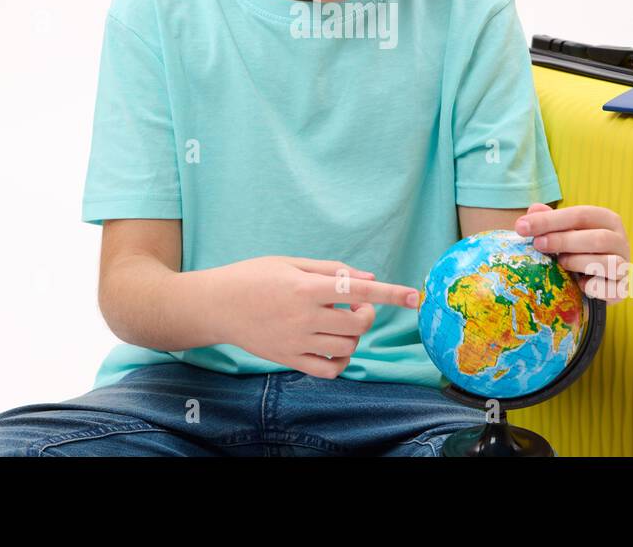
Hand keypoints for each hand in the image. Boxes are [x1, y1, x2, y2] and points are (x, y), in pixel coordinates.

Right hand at [212, 255, 420, 378]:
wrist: (216, 305)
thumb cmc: (253, 276)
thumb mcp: (291, 263)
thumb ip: (332, 270)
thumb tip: (369, 278)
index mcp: (306, 287)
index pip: (360, 291)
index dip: (391, 294)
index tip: (416, 296)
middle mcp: (304, 316)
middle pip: (359, 324)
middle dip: (366, 314)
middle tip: (353, 306)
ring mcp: (297, 342)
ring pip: (347, 348)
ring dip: (353, 336)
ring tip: (337, 323)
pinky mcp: (289, 359)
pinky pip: (329, 370)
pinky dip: (341, 360)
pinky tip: (333, 345)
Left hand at [513, 203, 630, 302]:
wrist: (596, 277)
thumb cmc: (576, 248)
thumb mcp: (563, 230)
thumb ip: (550, 220)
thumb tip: (533, 209)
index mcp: (606, 219)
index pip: (580, 215)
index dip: (550, 220)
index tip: (522, 227)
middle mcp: (620, 240)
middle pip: (596, 238)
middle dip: (563, 240)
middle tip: (537, 244)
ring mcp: (624, 265)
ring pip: (608, 263)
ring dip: (578, 262)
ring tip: (560, 263)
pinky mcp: (622, 289)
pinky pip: (611, 290)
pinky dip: (593, 287)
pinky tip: (579, 284)